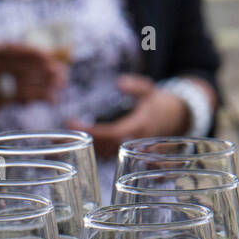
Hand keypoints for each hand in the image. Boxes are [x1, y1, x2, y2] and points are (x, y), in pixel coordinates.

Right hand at [0, 42, 67, 114]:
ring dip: (39, 89)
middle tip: (60, 75)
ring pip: (14, 87)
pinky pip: (12, 101)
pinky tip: (48, 98)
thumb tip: (58, 59)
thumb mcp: (6, 61)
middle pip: (13, 68)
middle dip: (38, 72)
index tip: (48, 56)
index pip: (9, 48)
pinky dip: (32, 100)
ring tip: (58, 89)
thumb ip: (26, 58)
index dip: (29, 52)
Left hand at [67, 74, 191, 158]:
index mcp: (138, 127)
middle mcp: (134, 143)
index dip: (91, 130)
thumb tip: (119, 82)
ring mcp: (131, 151)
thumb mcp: (149, 90)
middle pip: (103, 148)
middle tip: (62, 132)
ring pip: (104, 155)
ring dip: (84, 148)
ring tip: (64, 140)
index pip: (110, 133)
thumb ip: (135, 86)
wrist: (176, 119)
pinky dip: (92, 152)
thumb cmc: (159, 103)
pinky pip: (108, 157)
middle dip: (81, 141)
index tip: (72, 122)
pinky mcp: (129, 154)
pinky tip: (79, 146)